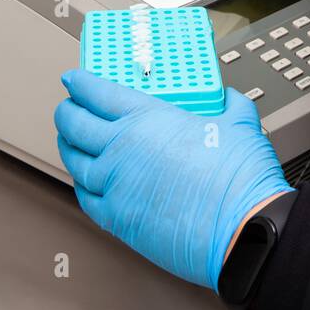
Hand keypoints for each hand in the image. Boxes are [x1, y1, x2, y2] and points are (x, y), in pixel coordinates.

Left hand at [55, 70, 293, 289]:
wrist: (241, 229)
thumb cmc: (238, 180)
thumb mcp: (240, 124)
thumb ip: (231, 107)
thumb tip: (230, 100)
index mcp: (148, 119)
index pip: (99, 93)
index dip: (81, 84)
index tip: (74, 80)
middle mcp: (122, 150)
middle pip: (77, 126)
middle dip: (67, 113)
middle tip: (68, 108)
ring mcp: (116, 186)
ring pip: (75, 162)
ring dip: (67, 148)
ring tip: (68, 142)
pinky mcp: (118, 219)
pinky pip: (86, 198)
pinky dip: (80, 186)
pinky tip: (84, 182)